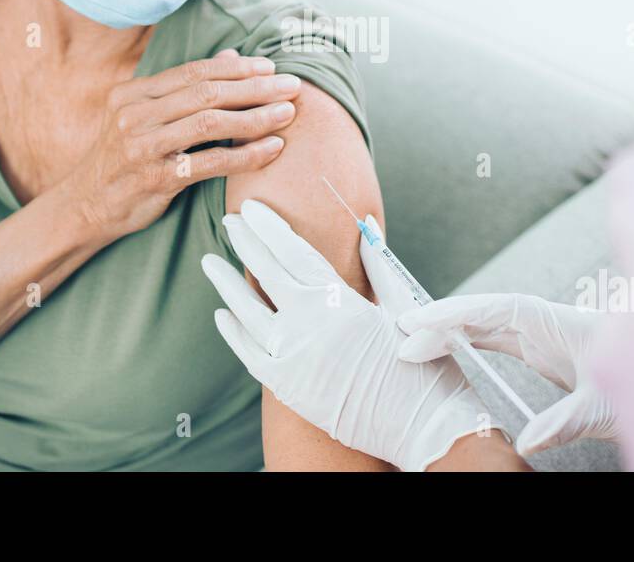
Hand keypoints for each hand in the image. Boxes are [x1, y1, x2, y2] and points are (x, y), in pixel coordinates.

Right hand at [58, 51, 298, 242]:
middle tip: (291, 87)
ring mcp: (143, 147)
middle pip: (207, 93)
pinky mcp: (156, 179)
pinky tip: (272, 148)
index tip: (269, 67)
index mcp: (132, 93)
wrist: (85, 206)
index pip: (194, 71)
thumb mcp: (144, 116)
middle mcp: (135, 115)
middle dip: (255, 87)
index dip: (236, 68)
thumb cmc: (122, 158)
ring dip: (256, 117)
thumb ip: (184, 89)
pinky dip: (247, 154)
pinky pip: (211, 162)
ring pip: (211, 123)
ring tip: (288, 113)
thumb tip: (231, 56)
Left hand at [201, 200, 506, 471]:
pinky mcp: (287, 388)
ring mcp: (292, 358)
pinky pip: (249, 355)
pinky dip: (233, 333)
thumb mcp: (404, 306)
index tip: (250, 208)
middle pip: (266, 273)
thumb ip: (378, 266)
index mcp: (339, 300)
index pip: (293, 252)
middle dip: (245, 243)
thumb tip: (367, 226)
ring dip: (226, 285)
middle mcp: (309, 325)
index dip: (269, 228)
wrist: (424, 425)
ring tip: (210, 262)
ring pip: (246, 313)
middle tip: (229, 221)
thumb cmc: (420, 363)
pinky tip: (221, 314)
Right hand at [398, 293, 618, 455]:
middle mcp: (545, 321)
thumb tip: (527, 442)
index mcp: (557, 322)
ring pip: (487, 323)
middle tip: (403, 336)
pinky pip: (497, 337)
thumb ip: (566, 421)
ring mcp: (543, 333)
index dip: (456, 312)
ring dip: (452, 330)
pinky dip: (469, 340)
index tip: (420, 320)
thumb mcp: (605, 406)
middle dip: (443, 320)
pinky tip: (449, 348)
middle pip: (484, 312)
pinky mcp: (544, 348)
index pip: (496, 309)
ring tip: (416, 343)